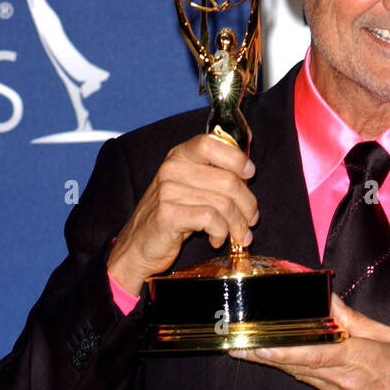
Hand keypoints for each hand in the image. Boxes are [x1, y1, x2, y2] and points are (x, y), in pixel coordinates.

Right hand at [107, 133, 257, 296]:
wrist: (139, 246)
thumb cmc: (172, 217)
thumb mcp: (191, 188)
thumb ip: (215, 173)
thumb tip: (249, 158)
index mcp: (180, 156)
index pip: (212, 143)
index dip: (237, 157)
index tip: (249, 174)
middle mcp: (172, 168)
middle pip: (228, 180)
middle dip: (247, 204)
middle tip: (250, 220)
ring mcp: (168, 190)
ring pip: (223, 203)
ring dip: (237, 224)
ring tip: (238, 235)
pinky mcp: (169, 214)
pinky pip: (211, 219)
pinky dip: (221, 233)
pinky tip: (216, 239)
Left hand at [232, 295, 389, 389]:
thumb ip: (355, 321)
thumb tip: (330, 299)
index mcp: (361, 360)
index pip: (315, 354)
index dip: (284, 350)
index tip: (258, 345)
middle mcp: (345, 381)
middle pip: (297, 365)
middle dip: (264, 354)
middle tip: (234, 344)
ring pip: (301, 375)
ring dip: (275, 361)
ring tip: (246, 349)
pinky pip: (314, 383)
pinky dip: (299, 369)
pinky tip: (285, 358)